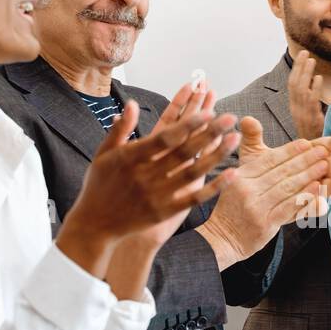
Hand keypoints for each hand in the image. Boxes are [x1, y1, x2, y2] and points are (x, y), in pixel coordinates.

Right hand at [56, 85, 238, 277]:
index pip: (165, 137)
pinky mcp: (165, 212)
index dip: (188, 124)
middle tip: (230, 117)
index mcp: (131, 158)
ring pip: (194, 173)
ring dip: (216, 155)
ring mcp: (157, 195)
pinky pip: (195, 198)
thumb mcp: (103, 155)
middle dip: (209, 133)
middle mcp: (146, 176)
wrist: (95, 225)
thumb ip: (120, 130)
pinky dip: (214, 186)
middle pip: (185, 152)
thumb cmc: (99, 186)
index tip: (207, 111)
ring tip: (234, 138)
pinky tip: (232, 173)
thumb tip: (131, 104)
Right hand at [196, 116, 330, 268]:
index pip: (270, 159)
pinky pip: (289, 206)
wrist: (221, 238)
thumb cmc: (231, 207)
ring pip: (288, 186)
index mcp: (242, 175)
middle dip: (305, 160)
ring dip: (309, 174)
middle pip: (282, 171)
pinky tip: (319, 188)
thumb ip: (248, 152)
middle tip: (324, 151)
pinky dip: (305, 196)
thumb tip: (249, 118)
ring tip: (325, 166)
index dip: (290, 150)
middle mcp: (248, 188)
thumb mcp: (233, 177)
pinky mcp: (265, 222)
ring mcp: (257, 206)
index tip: (307, 142)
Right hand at [288, 49, 330, 139]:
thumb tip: (322, 76)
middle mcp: (297, 112)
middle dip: (298, 67)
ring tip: (311, 60)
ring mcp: (303, 117)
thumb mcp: (319, 115)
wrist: (318, 161)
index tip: (302, 55)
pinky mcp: (311, 123)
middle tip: (305, 52)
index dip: (297, 69)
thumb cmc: (321, 138)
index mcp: (297, 109)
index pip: (293, 84)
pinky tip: (318, 79)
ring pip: (300, 91)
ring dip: (305, 74)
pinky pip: (310, 103)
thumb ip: (321, 96)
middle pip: (294, 85)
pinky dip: (313, 89)